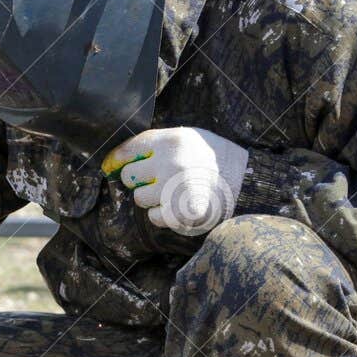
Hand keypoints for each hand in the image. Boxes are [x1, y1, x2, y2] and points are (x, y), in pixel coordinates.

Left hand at [101, 127, 248, 235]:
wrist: (247, 183)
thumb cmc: (216, 160)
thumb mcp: (191, 139)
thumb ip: (160, 145)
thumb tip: (122, 159)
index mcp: (172, 141)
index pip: (130, 148)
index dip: (116, 159)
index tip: (109, 166)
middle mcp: (170, 163)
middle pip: (131, 176)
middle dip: (139, 181)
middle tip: (158, 181)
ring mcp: (174, 189)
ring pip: (140, 199)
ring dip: (151, 199)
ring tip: (173, 194)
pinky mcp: (179, 213)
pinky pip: (154, 217)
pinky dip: (163, 216)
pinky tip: (179, 207)